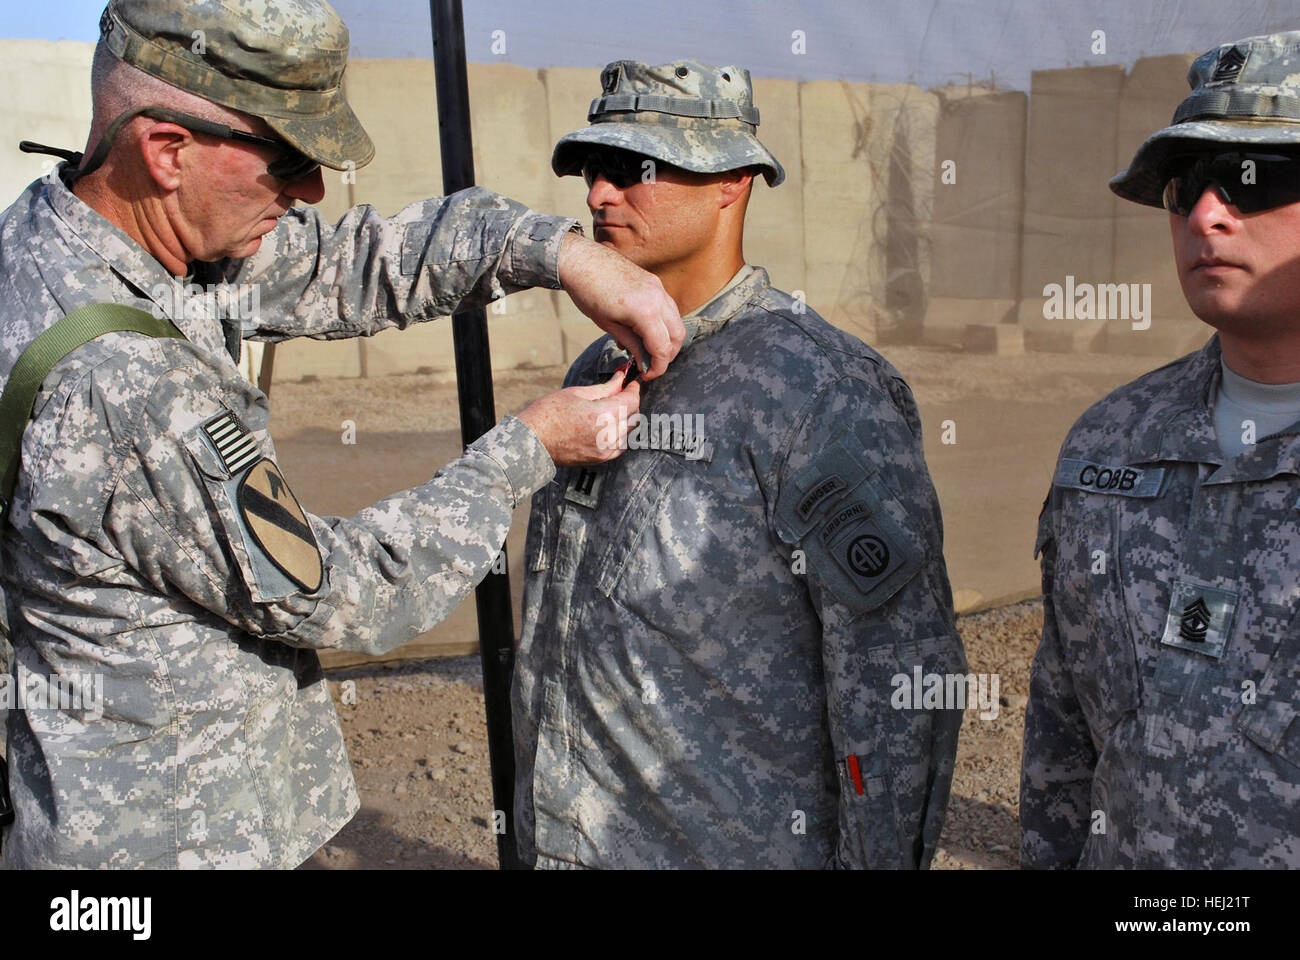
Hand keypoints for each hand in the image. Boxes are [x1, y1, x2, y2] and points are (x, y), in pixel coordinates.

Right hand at [517, 366, 641, 465]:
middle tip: (619, 393)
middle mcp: (609, 435)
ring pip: (629, 432)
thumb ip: (605, 388)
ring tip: (611, 409)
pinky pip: (621, 445)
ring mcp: (606, 450)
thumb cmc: (549, 413)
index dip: (633, 390)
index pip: (632, 401)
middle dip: (630, 403)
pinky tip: (607, 426)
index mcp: (603, 416)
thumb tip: (621, 379)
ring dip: (626, 419)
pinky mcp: (601, 459)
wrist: (532, 441)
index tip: (630, 383)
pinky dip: (620, 434)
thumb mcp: (577, 393)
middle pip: (634, 416)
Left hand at [556, 232, 683, 380]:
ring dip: (667, 339)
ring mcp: (658, 288)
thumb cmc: (588, 292)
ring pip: (676, 321)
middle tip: (651, 365)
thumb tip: (643, 360)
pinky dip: (663, 323)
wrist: (582, 259)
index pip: (662, 348)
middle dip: (668, 355)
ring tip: (647, 349)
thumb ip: (631, 343)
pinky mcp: (655, 283)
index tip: (647, 374)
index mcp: (645, 311)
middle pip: (678, 336)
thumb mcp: (608, 324)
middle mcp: (658, 298)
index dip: (658, 366)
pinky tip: (645, 330)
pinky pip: (668, 308)